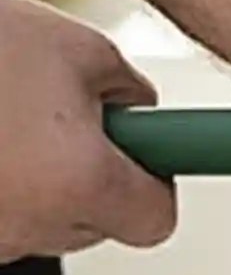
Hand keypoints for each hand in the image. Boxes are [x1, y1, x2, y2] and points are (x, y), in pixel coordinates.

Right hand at [0, 0, 174, 262]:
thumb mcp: (74, 46)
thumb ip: (127, 90)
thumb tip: (141, 113)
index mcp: (83, 184)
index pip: (155, 221)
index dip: (154, 183)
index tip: (144, 156)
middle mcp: (32, 228)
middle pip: (94, 224)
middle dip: (87, 176)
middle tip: (53, 118)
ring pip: (36, 222)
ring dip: (30, 179)